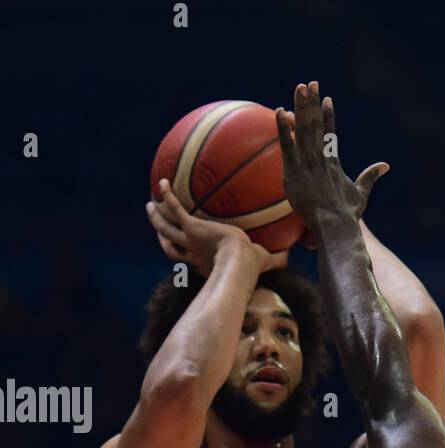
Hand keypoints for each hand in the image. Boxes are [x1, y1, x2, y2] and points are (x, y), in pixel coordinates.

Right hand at [146, 179, 287, 276]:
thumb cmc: (252, 265)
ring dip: (156, 218)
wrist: (239, 261)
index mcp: (205, 262)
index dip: (186, 254)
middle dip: (162, 236)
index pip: (191, 259)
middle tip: (158, 224)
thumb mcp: (265, 261)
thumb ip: (277, 259)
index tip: (186, 247)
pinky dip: (168, 196)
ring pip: (165, 229)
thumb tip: (292, 255)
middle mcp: (193, 253)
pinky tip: (164, 182)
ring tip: (149, 206)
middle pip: (170, 247)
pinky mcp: (191, 227)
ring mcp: (190, 240)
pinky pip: (176, 209)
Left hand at [275, 83, 388, 233]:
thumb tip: (386, 165)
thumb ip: (370, 177)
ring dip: (301, 107)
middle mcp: (321, 158)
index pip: (330, 133)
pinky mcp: (295, 172)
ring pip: (303, 129)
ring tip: (300, 88)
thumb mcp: (361, 194)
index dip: (328, 115)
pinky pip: (287, 146)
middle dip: (313, 103)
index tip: (326, 99)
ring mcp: (308, 163)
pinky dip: (283, 128)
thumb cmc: (347, 214)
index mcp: (334, 162)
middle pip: (315, 124)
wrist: (336, 225)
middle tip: (310, 83)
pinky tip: (280, 111)